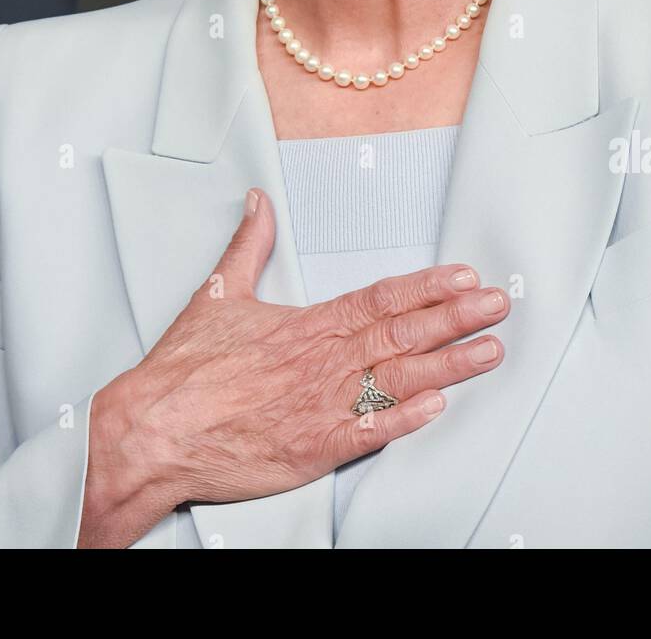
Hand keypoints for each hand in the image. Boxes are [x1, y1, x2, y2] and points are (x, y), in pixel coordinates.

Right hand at [79, 186, 507, 545]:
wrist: (150, 430)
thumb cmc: (183, 368)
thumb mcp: (218, 293)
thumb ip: (249, 245)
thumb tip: (258, 201)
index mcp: (305, 324)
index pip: (380, 297)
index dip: (427, 286)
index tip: (465, 275)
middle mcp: (321, 361)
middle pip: (402, 333)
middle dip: (457, 317)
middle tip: (500, 305)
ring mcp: (320, 406)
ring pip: (397, 380)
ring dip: (450, 364)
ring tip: (491, 351)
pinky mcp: (312, 450)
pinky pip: (368, 434)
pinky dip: (405, 420)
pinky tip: (439, 408)